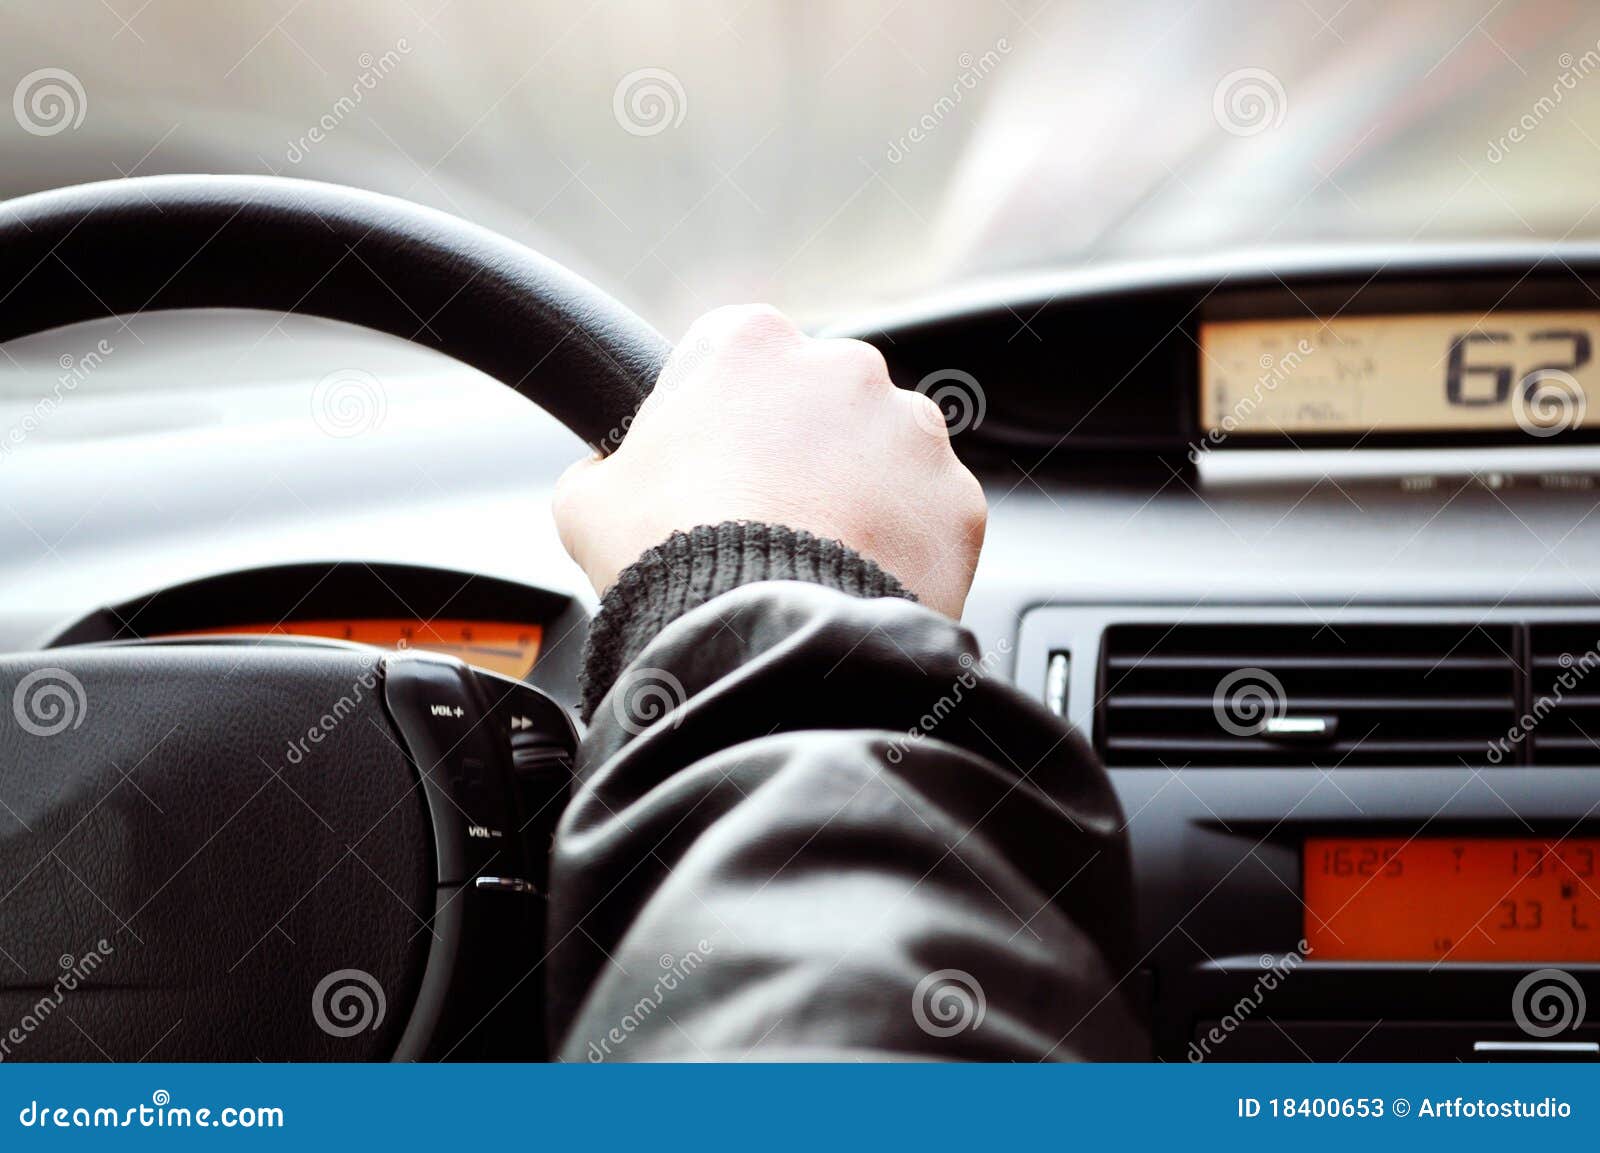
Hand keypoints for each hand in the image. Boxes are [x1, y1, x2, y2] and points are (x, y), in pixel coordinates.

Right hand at [553, 304, 986, 617]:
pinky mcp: (957, 497)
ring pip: (886, 457)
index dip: (719, 422)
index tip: (712, 472)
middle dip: (802, 455)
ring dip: (860, 496)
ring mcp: (912, 430)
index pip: (736, 361)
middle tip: (767, 523)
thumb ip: (607, 465)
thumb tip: (608, 474)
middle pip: (821, 405)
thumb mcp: (590, 499)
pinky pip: (931, 517)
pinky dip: (906, 547)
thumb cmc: (669, 555)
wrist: (759, 635)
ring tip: (818, 562)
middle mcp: (844, 367)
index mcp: (750, 343)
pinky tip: (861, 584)